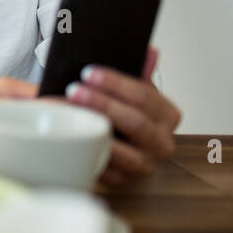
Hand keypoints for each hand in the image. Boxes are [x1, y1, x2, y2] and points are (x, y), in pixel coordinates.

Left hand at [62, 46, 178, 186]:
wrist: (108, 138)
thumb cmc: (115, 107)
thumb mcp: (125, 87)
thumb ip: (137, 68)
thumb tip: (150, 51)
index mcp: (166, 114)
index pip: (146, 96)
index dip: (116, 83)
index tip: (88, 72)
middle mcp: (162, 142)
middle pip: (136, 122)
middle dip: (103, 104)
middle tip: (74, 90)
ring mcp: (143, 165)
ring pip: (122, 149)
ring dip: (93, 128)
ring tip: (66, 109)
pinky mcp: (121, 180)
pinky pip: (104, 167)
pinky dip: (83, 149)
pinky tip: (66, 135)